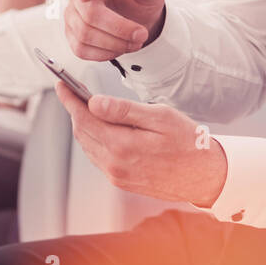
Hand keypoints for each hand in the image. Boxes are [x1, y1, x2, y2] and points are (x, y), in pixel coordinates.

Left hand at [53, 81, 226, 205]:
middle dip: (76, 109)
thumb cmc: (187, 142)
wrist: (203, 176)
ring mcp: (116, 175)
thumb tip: (94, 103)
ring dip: (84, 125)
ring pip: (88, 145)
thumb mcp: (161, 117)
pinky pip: (98, 157)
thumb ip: (125, 110)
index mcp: (122, 146)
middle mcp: (114, 164)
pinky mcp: (121, 181)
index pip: (84, 118)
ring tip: (88, 106)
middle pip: (82, 131)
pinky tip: (103, 128)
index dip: (70, 99)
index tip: (61, 83)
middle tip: (74, 90)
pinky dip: (95, 139)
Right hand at [64, 0, 164, 60]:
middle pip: (89, 16)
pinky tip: (119, 49)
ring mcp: (72, 17)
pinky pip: (81, 50)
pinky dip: (104, 54)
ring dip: (114, 45)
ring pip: (84, 36)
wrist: (134, 15)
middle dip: (118, 30)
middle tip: (141, 35)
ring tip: (134, 43)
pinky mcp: (73, 36)